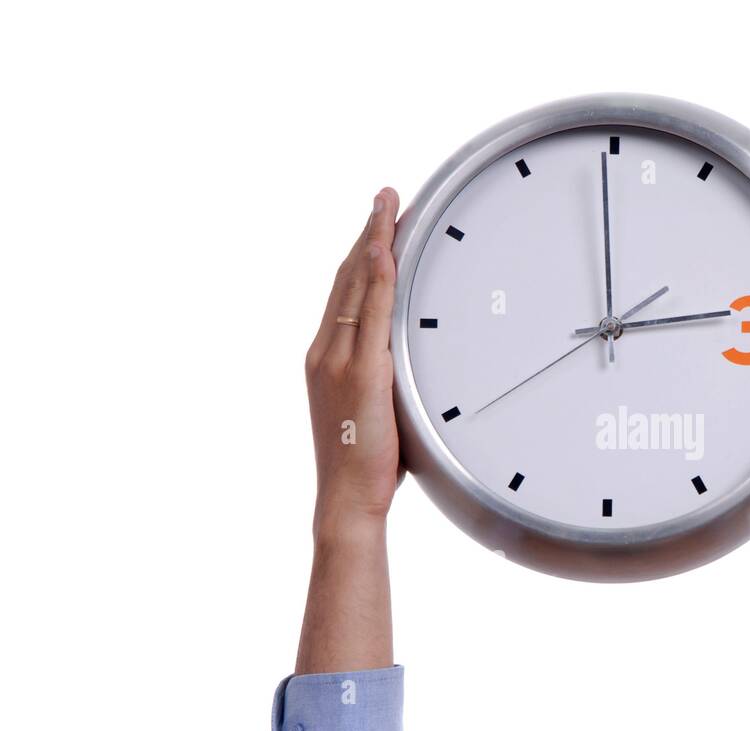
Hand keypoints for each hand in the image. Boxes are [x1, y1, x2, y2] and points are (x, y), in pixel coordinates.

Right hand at [296, 188, 400, 674]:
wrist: (348, 499)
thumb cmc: (365, 465)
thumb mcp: (373, 412)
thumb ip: (385, 380)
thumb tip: (410, 367)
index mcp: (326, 358)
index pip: (344, 292)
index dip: (360, 253)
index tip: (377, 223)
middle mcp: (325, 351)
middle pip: (346, 278)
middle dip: (367, 233)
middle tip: (387, 196)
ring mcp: (338, 360)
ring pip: (356, 287)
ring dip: (374, 241)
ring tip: (390, 206)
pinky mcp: (359, 374)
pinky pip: (370, 314)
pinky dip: (378, 278)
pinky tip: (388, 251)